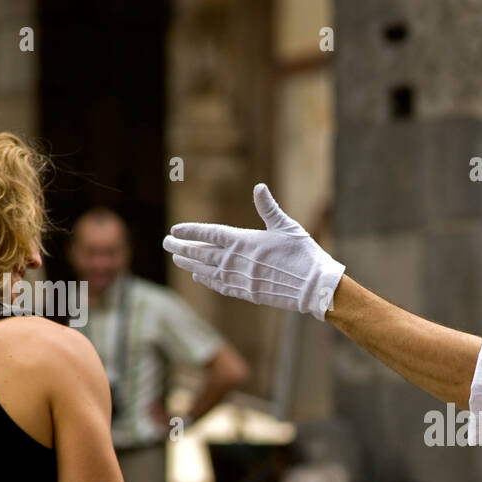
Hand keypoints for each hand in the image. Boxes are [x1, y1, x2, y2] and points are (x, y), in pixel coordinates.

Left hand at [163, 183, 346, 319]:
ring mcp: (241, 278)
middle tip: (167, 242)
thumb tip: (259, 188)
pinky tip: (198, 276)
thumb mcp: (287, 226)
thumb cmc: (304, 253)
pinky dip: (207, 280)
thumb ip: (268, 208)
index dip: (191, 232)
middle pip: (202, 254)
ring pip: (207, 270)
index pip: (210, 234)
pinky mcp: (248, 293)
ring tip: (177, 258)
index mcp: (245, 241)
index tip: (175, 230)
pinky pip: (221, 286)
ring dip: (190, 264)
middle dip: (182, 248)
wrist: (314, 286)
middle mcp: (238, 261)